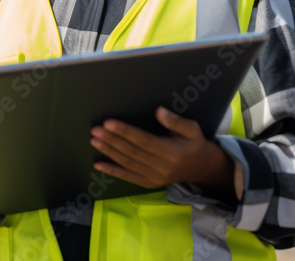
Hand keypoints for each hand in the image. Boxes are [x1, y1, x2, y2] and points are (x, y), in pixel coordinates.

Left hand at [89, 106, 235, 196]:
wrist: (200, 167)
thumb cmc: (193, 143)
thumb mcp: (192, 129)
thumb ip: (176, 121)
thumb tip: (159, 111)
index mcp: (172, 153)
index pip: (144, 141)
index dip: (125, 132)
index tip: (109, 123)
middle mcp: (162, 167)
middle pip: (132, 152)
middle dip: (112, 140)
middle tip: (95, 130)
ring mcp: (154, 177)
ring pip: (127, 163)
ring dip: (109, 152)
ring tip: (94, 140)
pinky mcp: (149, 183)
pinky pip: (128, 177)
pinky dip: (112, 171)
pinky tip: (98, 164)